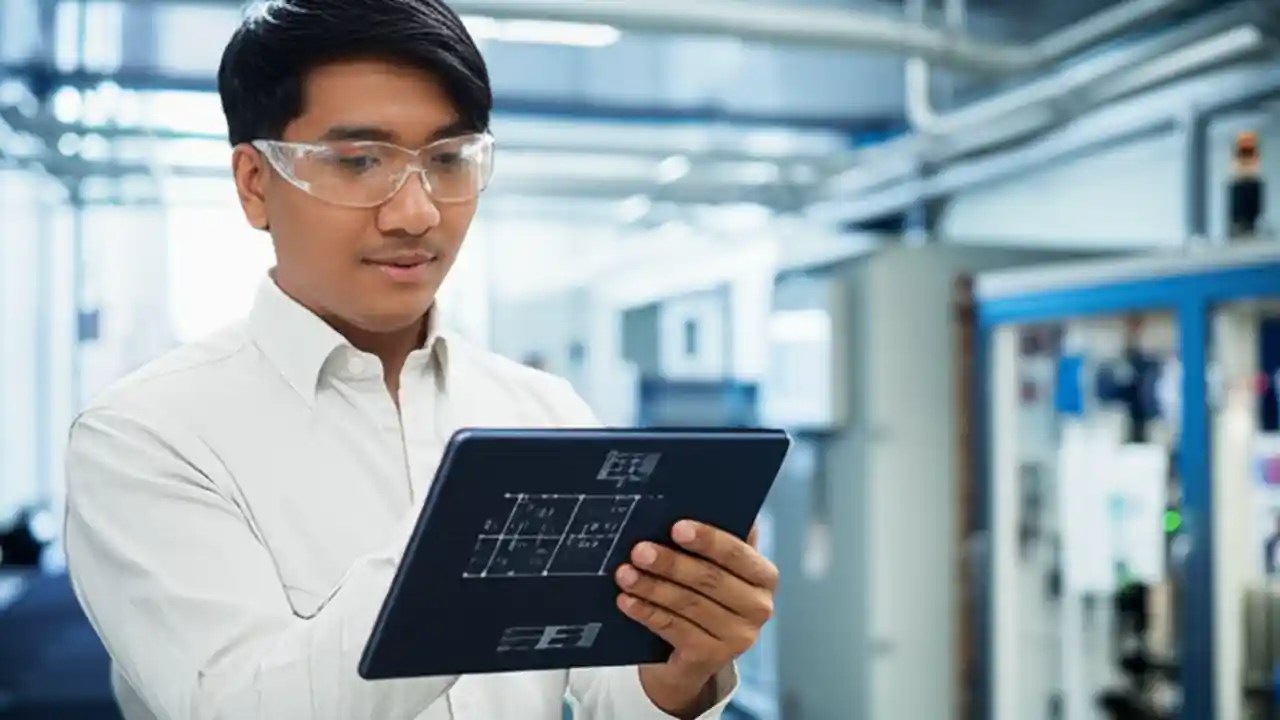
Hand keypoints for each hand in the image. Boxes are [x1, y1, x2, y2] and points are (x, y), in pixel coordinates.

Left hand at [614, 520, 777, 717]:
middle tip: (639, 550)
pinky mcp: (712, 658)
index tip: (677, 527)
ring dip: (652, 586)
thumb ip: (710, 542)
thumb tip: (687, 502)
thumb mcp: (713, 567)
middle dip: (671, 562)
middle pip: (710, 579)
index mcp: (763, 575)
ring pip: (689, 604)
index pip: (738, 553)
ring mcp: (738, 637)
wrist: (691, 655)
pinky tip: (626, 600)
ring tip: (624, 574)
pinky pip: (674, 628)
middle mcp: (759, 607)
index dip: (708, 539)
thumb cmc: (702, 594)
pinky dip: (647, 612)